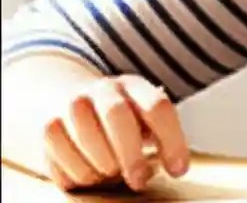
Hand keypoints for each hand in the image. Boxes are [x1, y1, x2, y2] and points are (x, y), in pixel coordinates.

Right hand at [41, 74, 189, 190]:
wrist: (73, 101)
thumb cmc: (124, 121)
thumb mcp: (147, 120)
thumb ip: (162, 137)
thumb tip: (176, 166)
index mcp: (135, 87)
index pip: (157, 107)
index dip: (171, 141)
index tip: (178, 170)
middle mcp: (103, 90)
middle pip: (117, 114)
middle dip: (130, 154)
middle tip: (139, 181)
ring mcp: (72, 105)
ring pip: (86, 137)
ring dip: (103, 165)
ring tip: (112, 172)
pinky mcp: (48, 126)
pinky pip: (61, 156)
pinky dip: (78, 173)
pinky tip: (90, 172)